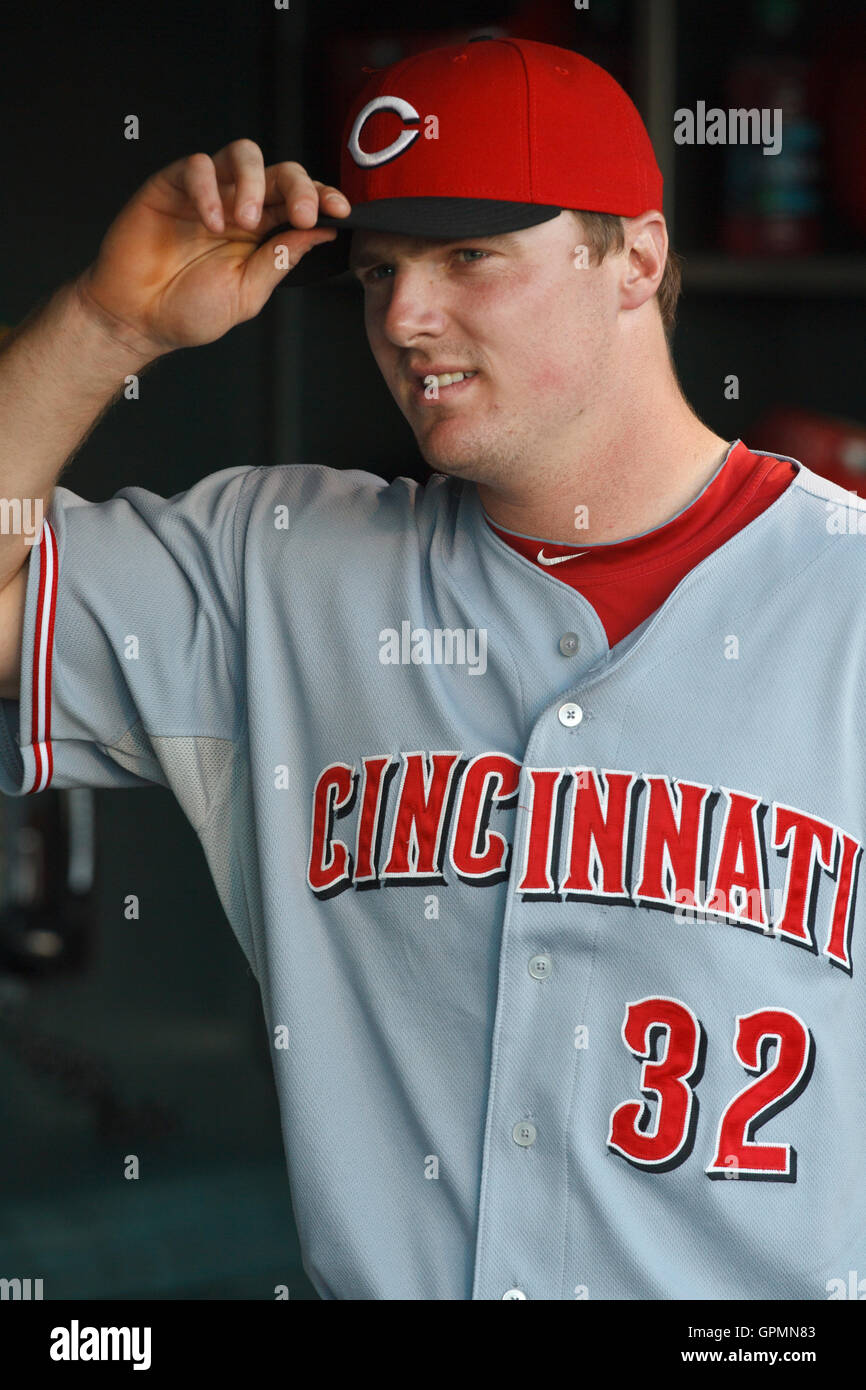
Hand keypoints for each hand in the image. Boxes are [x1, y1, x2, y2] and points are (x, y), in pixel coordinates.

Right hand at [76, 141, 349, 354]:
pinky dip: (210, 189)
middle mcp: (238, 205)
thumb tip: (322, 234)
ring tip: (246, 221)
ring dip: (254, 182)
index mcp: (261, 232)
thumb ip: (281, 259)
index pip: (298, 201)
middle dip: (299, 187)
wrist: (138, 319)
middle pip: (279, 171)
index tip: (341, 211)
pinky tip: (212, 221)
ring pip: (243, 155)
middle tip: (302, 215)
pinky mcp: (172, 184)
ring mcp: (207, 192)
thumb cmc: (187, 309)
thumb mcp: (248, 293)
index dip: (322, 198)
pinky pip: (198, 166)